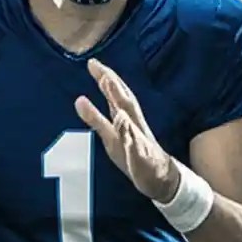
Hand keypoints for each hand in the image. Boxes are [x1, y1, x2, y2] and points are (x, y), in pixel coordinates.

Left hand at [74, 58, 180, 202]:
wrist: (163, 179)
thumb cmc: (135, 154)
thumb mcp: (112, 135)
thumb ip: (97, 117)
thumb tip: (79, 99)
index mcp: (129, 119)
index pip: (118, 96)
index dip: (107, 79)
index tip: (92, 63)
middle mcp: (136, 127)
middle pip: (126, 103)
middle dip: (115, 87)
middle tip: (102, 71)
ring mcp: (140, 143)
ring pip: (131, 122)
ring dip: (122, 105)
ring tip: (111, 90)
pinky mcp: (143, 160)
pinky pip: (137, 149)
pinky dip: (130, 137)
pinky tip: (123, 125)